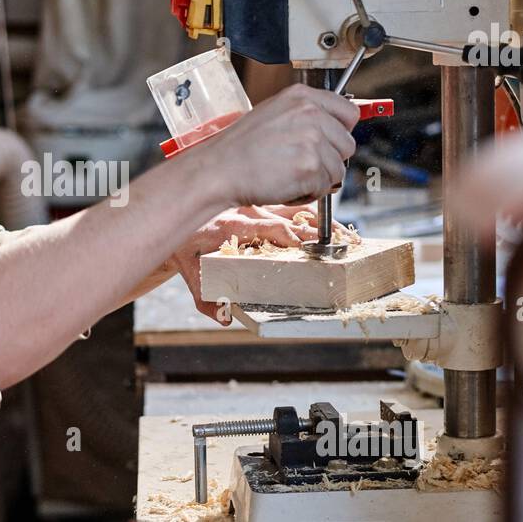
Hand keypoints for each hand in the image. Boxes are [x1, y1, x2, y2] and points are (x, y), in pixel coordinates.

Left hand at [166, 203, 340, 323]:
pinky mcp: (261, 203)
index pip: (269, 228)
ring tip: (344, 235)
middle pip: (289, 218)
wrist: (177, 217)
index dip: (292, 237)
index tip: (311, 248)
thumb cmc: (188, 249)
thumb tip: (225, 318)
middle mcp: (248, 211)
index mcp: (233, 226)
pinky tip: (329, 226)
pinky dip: (311, 215)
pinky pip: (291, 205)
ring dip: (320, 223)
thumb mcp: (193, 276)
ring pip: (294, 209)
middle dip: (316, 232)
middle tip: (340, 244)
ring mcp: (256, 205)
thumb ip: (207, 300)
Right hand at [196, 84, 357, 207]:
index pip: (348, 112)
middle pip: (347, 144)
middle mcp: (311, 113)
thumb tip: (333, 130)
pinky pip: (325, 186)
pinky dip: (308, 192)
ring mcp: (312, 139)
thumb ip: (305, 116)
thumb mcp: (273, 114)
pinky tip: (286, 185)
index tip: (329, 143)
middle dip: (329, 160)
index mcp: (302, 96)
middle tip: (300, 164)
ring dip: (318, 179)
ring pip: (338, 169)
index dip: (340, 132)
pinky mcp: (310, 166)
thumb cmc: (240, 148)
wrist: (219, 170)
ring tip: (289, 175)